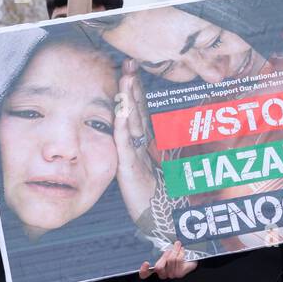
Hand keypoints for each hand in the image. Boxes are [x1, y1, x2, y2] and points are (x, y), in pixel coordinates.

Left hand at [113, 59, 157, 223]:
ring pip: (134, 121)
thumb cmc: (155, 197)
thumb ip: (144, 150)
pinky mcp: (133, 167)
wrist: (161, 219)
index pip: (139, 110)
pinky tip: (121, 110)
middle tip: (129, 62)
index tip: (131, 68)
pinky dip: (123, 125)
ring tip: (126, 77)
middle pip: (138, 109)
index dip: (135, 89)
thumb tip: (137, 132)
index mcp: (146, 143)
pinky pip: (126, 143)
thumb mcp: (147, 168)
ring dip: (129, 98)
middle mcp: (144, 144)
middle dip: (133, 85)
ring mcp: (140, 154)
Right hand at [139, 240, 197, 279]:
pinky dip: (181, 252)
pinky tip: (182, 250)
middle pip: (158, 267)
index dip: (143, 271)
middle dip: (165, 255)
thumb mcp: (165, 250)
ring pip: (170, 261)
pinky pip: (178, 260)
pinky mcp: (180, 274)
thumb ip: (158, 249)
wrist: (192, 256)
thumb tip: (153, 239)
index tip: (146, 263)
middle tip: (169, 249)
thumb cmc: (176, 252)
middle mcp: (163, 274)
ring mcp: (171, 275)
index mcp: (156, 269)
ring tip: (178, 246)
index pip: (145, 274)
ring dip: (175, 250)